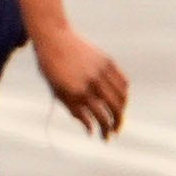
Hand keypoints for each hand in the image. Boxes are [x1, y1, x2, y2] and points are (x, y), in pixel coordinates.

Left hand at [33, 22, 127, 139]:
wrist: (54, 38)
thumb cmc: (52, 69)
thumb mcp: (59, 93)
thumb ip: (76, 112)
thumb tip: (92, 130)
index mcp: (78, 93)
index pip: (100, 119)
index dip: (104, 131)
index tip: (104, 138)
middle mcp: (92, 83)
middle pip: (115, 110)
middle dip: (117, 124)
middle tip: (114, 131)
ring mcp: (102, 71)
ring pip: (122, 96)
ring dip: (123, 110)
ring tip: (118, 116)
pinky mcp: (107, 61)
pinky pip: (123, 81)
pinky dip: (124, 93)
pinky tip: (119, 100)